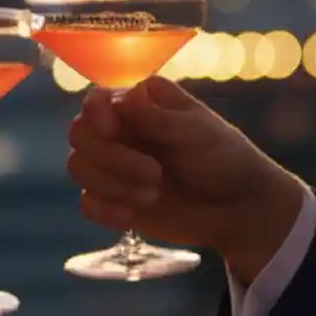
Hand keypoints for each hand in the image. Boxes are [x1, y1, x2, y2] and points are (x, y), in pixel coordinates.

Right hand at [67, 77, 304, 282]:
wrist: (238, 209)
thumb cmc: (225, 159)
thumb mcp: (199, 132)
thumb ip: (159, 118)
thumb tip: (122, 100)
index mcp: (140, 104)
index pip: (97, 100)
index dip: (96, 114)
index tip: (113, 131)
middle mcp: (120, 131)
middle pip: (79, 134)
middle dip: (111, 158)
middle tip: (154, 175)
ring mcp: (114, 166)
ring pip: (78, 168)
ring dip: (112, 184)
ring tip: (153, 195)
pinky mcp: (113, 200)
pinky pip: (86, 203)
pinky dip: (105, 210)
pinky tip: (132, 216)